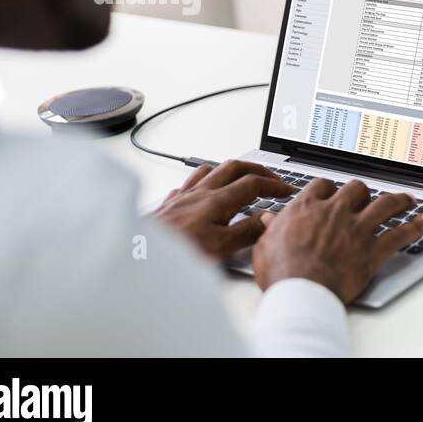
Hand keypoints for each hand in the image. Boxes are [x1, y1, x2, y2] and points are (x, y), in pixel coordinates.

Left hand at [152, 160, 293, 259]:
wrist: (136, 254)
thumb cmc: (175, 252)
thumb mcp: (220, 248)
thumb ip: (247, 231)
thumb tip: (268, 219)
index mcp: (216, 201)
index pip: (253, 184)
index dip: (274, 185)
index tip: (286, 190)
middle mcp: (199, 193)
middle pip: (233, 167)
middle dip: (257, 169)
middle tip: (271, 178)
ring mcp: (181, 196)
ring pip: (209, 170)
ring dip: (230, 169)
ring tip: (240, 176)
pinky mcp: (167, 204)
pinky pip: (188, 183)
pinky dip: (202, 182)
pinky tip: (201, 192)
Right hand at [252, 179, 422, 302]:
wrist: (302, 292)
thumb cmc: (282, 272)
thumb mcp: (265, 245)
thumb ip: (272, 229)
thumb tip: (269, 220)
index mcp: (308, 208)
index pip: (323, 185)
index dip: (330, 188)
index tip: (332, 192)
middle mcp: (336, 212)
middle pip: (356, 188)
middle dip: (363, 191)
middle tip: (368, 196)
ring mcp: (358, 229)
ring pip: (385, 204)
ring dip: (399, 200)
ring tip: (407, 200)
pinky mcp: (374, 249)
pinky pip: (401, 233)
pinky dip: (416, 227)